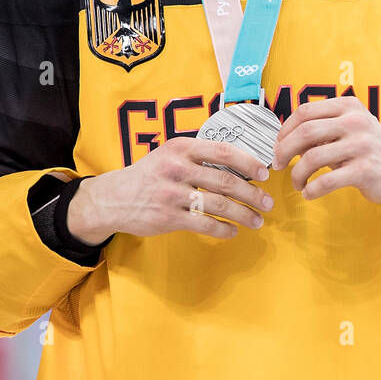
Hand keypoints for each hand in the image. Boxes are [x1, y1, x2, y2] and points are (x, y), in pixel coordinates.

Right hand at [67, 137, 272, 244]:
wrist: (112, 198)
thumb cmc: (150, 174)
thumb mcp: (170, 154)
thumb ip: (199, 156)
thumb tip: (241, 164)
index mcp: (181, 147)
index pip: (224, 151)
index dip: (248, 163)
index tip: (264, 173)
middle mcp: (177, 168)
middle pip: (226, 181)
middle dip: (253, 194)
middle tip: (268, 202)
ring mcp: (171, 194)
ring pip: (219, 205)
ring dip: (243, 214)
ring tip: (257, 220)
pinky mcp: (167, 217)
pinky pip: (204, 224)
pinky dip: (223, 229)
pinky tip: (233, 231)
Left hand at [275, 96, 380, 222]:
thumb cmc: (370, 151)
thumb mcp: (350, 130)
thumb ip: (323, 129)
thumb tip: (283, 138)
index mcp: (349, 106)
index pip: (305, 111)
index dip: (284, 130)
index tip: (277, 145)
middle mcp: (356, 121)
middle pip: (305, 132)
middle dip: (283, 150)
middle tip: (278, 165)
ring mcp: (362, 145)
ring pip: (312, 158)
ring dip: (296, 174)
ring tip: (297, 183)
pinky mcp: (365, 170)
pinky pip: (326, 181)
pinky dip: (311, 190)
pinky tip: (309, 193)